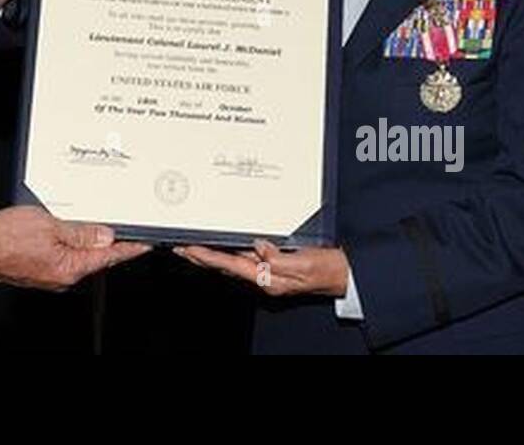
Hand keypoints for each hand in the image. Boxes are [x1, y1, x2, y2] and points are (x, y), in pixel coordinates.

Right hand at [0, 205, 151, 290]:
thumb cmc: (7, 238)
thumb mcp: (50, 224)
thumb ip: (80, 231)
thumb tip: (105, 235)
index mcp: (70, 266)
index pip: (109, 256)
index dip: (130, 247)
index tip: (146, 242)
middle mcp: (64, 276)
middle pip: (97, 257)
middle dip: (111, 243)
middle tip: (127, 229)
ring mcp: (53, 275)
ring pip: (81, 257)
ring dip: (91, 243)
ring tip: (99, 227)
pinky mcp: (43, 271)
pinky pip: (66, 257)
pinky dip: (74, 245)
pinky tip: (71, 233)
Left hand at [174, 239, 348, 297]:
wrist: (342, 275)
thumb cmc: (326, 269)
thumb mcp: (304, 262)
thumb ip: (278, 256)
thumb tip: (258, 246)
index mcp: (269, 278)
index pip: (230, 265)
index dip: (208, 256)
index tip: (189, 249)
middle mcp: (265, 278)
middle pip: (225, 267)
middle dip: (202, 258)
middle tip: (181, 248)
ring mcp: (268, 274)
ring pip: (232, 265)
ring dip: (212, 257)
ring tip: (193, 249)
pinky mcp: (273, 268)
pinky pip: (245, 262)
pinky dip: (229, 255)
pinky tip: (222, 250)